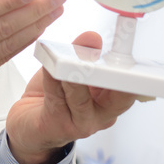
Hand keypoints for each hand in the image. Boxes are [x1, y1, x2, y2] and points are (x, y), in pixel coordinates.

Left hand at [6, 31, 138, 163]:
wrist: (30, 124)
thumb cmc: (54, 96)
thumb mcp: (70, 69)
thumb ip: (82, 52)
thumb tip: (93, 37)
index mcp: (111, 100)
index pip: (131, 87)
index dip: (133, 70)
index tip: (127, 49)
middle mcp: (101, 115)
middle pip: (116, 98)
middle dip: (111, 76)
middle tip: (103, 58)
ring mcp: (81, 123)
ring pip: (81, 99)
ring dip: (74, 77)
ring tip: (67, 60)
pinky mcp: (58, 125)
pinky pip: (56, 100)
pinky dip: (52, 80)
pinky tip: (48, 66)